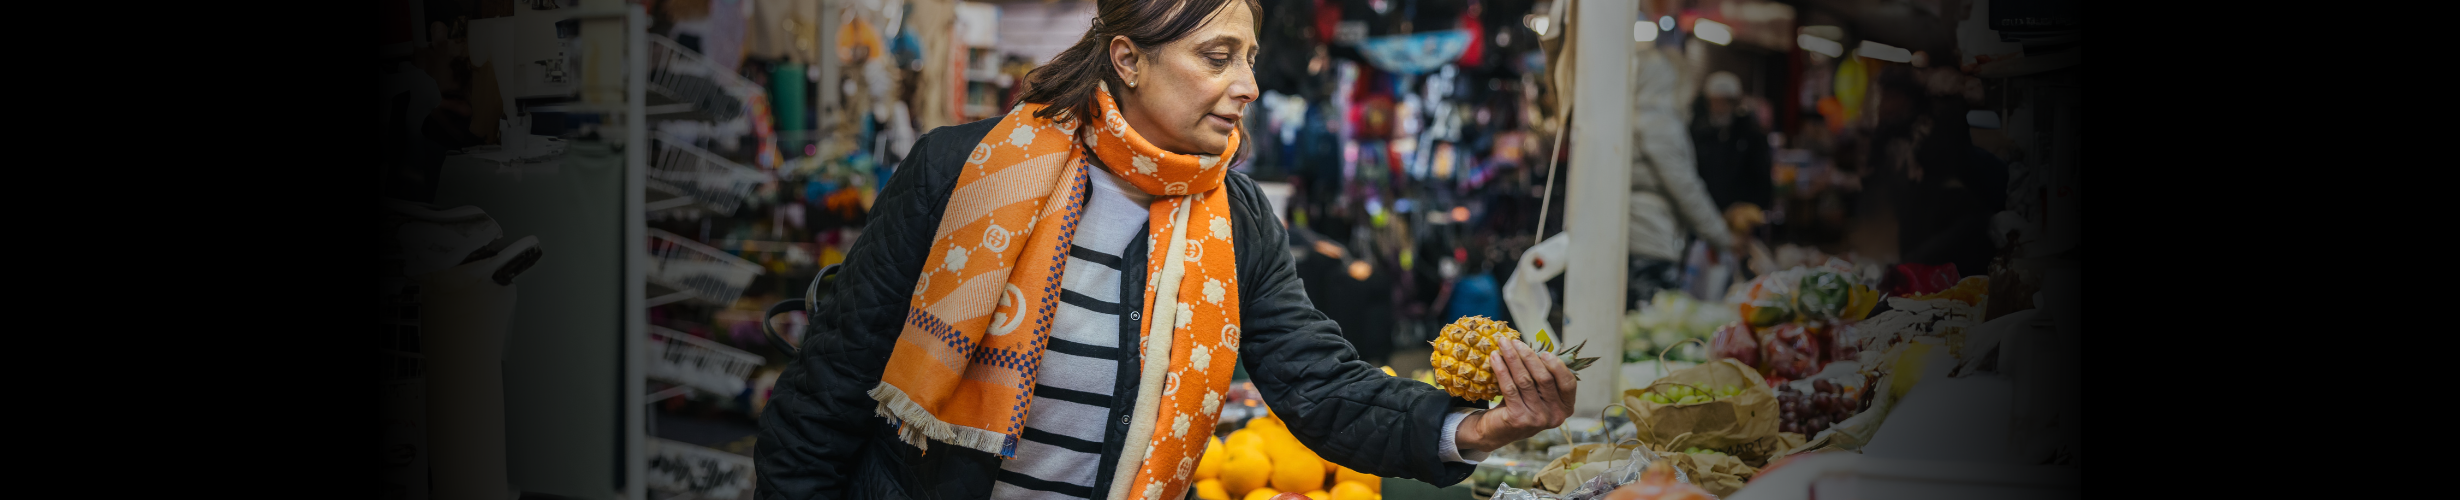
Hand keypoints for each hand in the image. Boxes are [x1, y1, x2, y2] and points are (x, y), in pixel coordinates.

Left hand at [1455, 339, 1578, 452]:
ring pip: (1525, 381)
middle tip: (1515, 341)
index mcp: (1566, 408)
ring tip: (1503, 344)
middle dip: (1529, 356)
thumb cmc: (1521, 406)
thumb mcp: (1538, 393)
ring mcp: (1537, 419)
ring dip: (1513, 358)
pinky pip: (1509, 388)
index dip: (1557, 366)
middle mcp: (1555, 416)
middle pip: (1545, 378)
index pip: (1568, 383)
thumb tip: (1536, 348)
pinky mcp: (1518, 419)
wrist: (1497, 431)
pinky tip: (1495, 358)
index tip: (1544, 352)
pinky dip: (1502, 370)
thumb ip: (1543, 376)